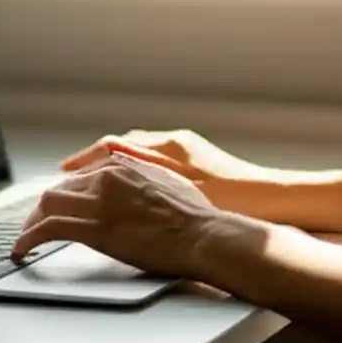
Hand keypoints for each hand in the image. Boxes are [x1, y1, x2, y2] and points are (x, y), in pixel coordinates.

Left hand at [13, 153, 238, 278]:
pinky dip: (28, 239)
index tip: (57, 207)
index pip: (78, 176)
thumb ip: (143, 182)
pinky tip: (22, 251)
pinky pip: (48, 229)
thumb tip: (136, 192)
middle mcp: (106, 177)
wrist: (203, 235)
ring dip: (31, 223)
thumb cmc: (195, 217)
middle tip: (36, 227)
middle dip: (43, 209)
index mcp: (122, 166)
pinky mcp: (93, 228)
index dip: (63, 194)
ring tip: (26, 240)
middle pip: (58, 188)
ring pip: (47, 204)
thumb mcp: (168, 184)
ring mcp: (98, 202)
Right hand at [62, 129, 267, 183]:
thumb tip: (110, 160)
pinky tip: (132, 187)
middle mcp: (175, 143)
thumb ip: (144, 172)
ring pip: (139, 153)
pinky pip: (154, 162)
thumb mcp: (180, 188)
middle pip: (123, 145)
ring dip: (115, 164)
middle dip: (95, 160)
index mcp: (168, 146)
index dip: (85, 159)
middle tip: (72, 176)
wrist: (276, 200)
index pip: (113, 144)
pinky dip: (135, 170)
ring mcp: (187, 152)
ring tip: (95, 180)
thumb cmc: (234, 197)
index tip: (65, 170)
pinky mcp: (198, 164)